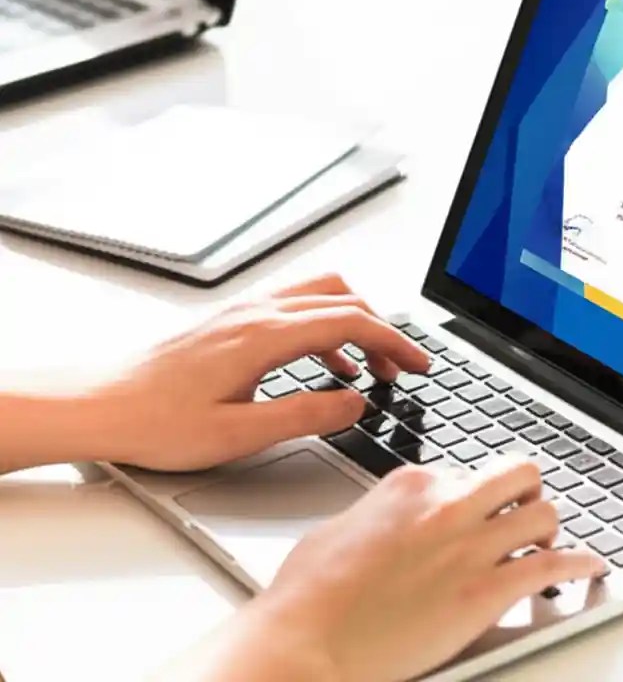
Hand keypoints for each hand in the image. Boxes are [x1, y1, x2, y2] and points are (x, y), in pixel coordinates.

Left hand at [89, 274, 429, 471]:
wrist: (97, 406)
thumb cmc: (154, 421)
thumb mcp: (240, 434)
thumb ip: (306, 415)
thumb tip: (355, 403)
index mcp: (263, 336)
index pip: (351, 320)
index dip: (394, 342)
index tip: (418, 365)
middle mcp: (255, 314)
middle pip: (342, 298)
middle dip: (383, 330)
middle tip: (403, 368)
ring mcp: (241, 314)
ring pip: (319, 296)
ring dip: (354, 324)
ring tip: (371, 367)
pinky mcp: (230, 323)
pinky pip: (294, 309)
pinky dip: (325, 328)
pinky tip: (325, 364)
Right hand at [220, 461, 606, 680]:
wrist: (305, 642)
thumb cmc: (307, 599)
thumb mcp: (336, 531)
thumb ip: (375, 517)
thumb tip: (386, 524)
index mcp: (409, 486)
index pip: (466, 473)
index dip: (475, 498)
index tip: (479, 513)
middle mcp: (447, 505)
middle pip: (518, 475)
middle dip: (526, 493)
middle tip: (525, 514)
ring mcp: (470, 546)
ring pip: (543, 514)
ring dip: (550, 531)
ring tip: (548, 547)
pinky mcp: (487, 592)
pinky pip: (554, 565)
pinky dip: (579, 564)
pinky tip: (589, 567)